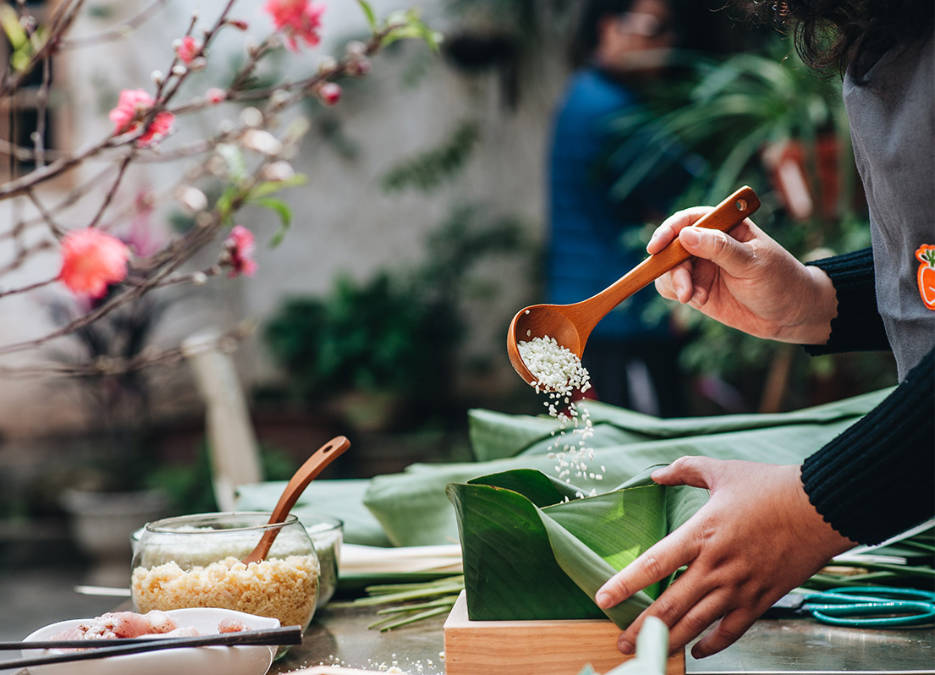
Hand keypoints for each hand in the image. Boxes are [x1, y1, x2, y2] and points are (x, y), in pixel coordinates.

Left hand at [595, 457, 855, 658]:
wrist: (821, 508)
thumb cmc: (771, 486)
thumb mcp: (721, 470)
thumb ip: (684, 470)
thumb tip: (656, 473)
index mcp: (701, 534)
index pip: (653, 564)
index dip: (625, 584)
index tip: (603, 599)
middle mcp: (716, 566)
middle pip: (670, 606)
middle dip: (641, 629)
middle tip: (620, 642)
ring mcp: (739, 587)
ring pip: (697, 625)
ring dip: (670, 642)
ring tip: (649, 654)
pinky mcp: (761, 599)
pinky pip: (731, 631)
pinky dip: (712, 645)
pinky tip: (697, 652)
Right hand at [647, 207, 836, 343]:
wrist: (790, 315)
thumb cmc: (780, 281)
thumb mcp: (753, 263)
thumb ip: (720, 249)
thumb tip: (685, 235)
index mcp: (725, 226)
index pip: (689, 219)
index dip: (669, 230)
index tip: (656, 247)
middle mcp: (709, 243)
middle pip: (672, 247)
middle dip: (673, 268)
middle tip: (685, 291)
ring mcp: (701, 266)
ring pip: (668, 268)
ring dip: (675, 283)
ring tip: (694, 298)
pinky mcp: (697, 288)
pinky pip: (673, 287)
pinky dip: (678, 294)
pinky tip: (699, 301)